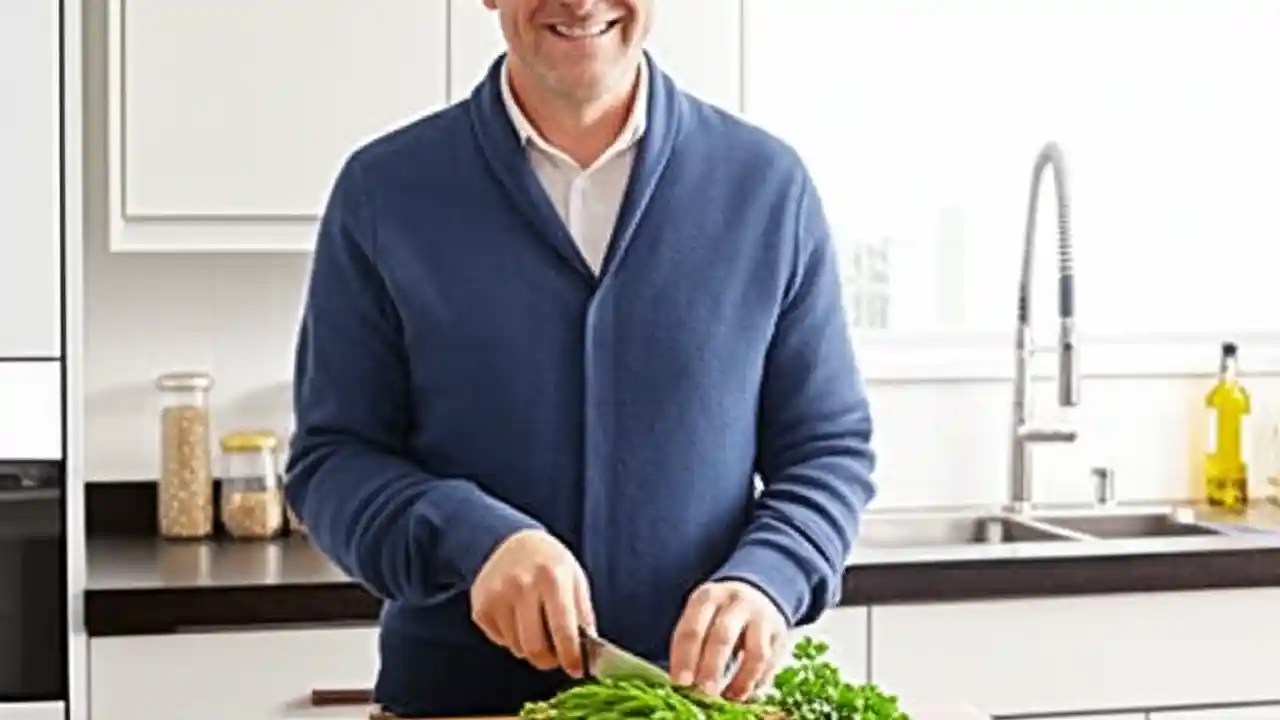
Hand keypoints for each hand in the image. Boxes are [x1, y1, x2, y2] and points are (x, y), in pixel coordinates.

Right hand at [470, 529, 596, 677]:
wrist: (509, 542)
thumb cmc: (549, 563)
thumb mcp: (575, 578)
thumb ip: (584, 615)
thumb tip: (589, 653)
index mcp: (552, 579)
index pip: (563, 631)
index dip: (571, 657)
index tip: (576, 670)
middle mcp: (522, 586)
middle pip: (535, 647)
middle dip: (549, 661)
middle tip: (556, 657)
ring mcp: (497, 597)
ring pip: (517, 648)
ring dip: (530, 648)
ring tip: (536, 627)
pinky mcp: (480, 607)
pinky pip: (500, 641)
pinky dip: (512, 638)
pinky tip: (517, 618)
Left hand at [669, 580, 787, 699]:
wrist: (756, 595)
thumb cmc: (717, 614)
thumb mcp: (701, 615)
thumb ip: (691, 642)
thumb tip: (681, 681)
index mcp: (708, 596)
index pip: (693, 628)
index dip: (685, 657)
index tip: (680, 681)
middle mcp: (737, 602)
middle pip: (723, 637)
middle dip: (712, 667)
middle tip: (704, 691)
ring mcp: (762, 617)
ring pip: (755, 653)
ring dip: (741, 680)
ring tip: (728, 697)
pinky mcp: (780, 634)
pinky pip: (770, 663)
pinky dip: (756, 682)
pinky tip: (742, 692)